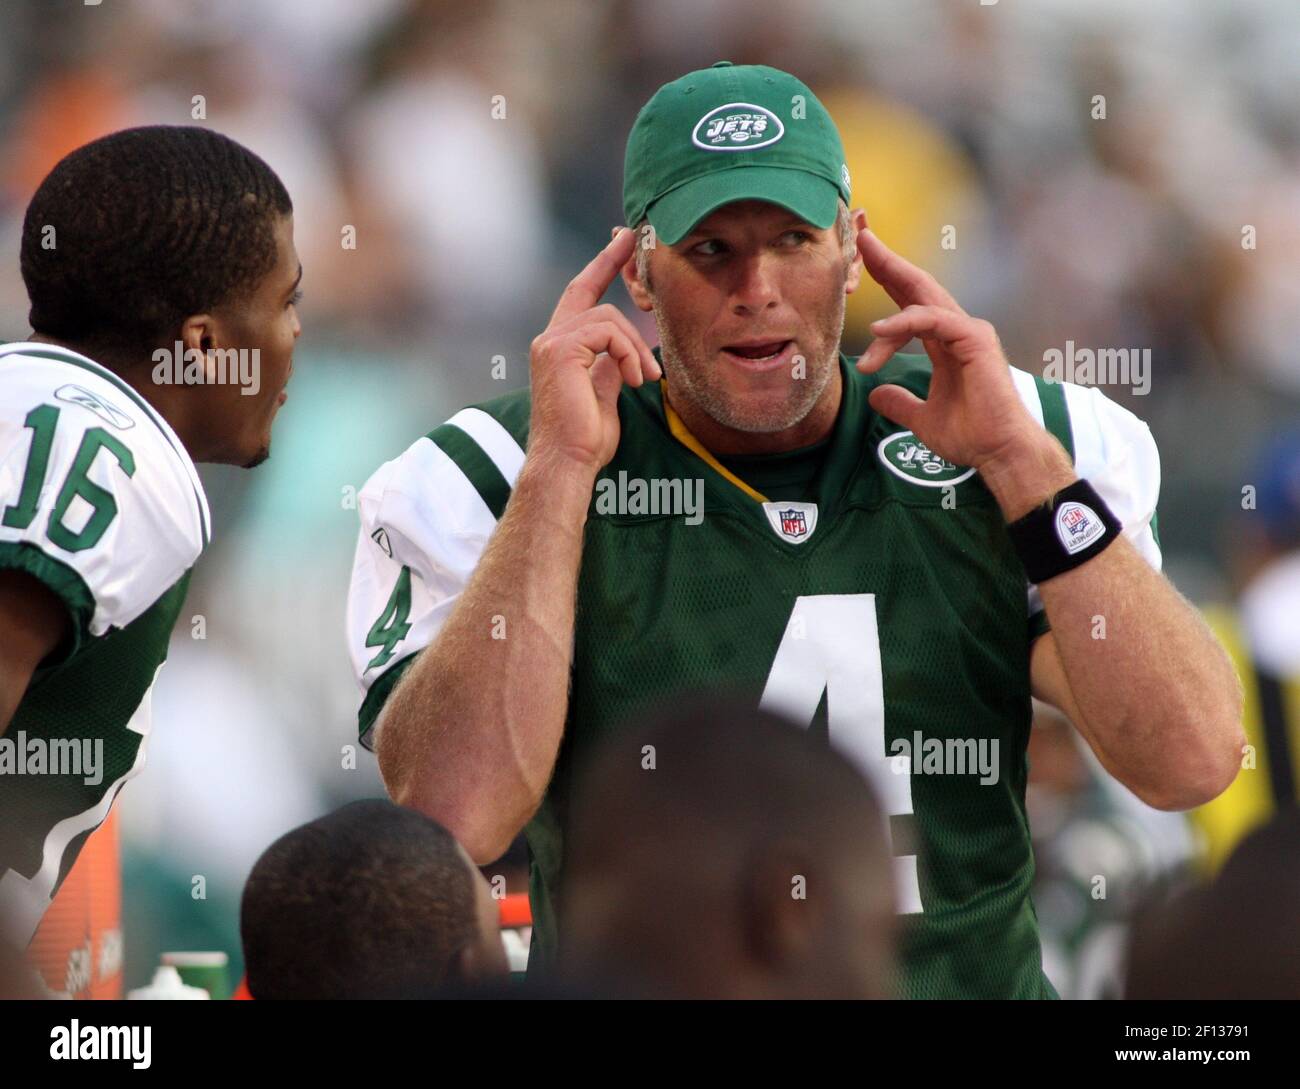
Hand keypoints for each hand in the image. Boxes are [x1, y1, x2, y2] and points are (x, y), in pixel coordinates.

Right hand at [528, 228, 660, 474]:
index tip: (624, 241)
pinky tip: (633, 381)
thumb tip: (624, 351)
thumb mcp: (606, 394)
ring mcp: (551, 343)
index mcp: (558, 348)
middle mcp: (549, 339)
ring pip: (608, 318)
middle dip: (621, 289)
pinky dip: (627, 354)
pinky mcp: (559, 349)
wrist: (568, 463)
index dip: (602, 265)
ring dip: (634, 349)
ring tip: (644, 380)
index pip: (580, 294)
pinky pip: (608, 332)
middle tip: (647, 325)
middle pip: (594, 298)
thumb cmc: (585, 440)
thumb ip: (611, 365)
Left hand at [854, 228, 1041, 471]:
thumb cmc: (971, 436)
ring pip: (922, 301)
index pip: (911, 301)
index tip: (859, 258)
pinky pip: (935, 321)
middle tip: (860, 234)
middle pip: (917, 286)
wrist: (999, 453)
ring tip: (859, 277)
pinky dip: (906, 322)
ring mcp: (969, 332)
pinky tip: (878, 330)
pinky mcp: (976, 341)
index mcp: (945, 342)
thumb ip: (900, 402)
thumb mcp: (922, 418)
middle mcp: (958, 330)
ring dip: (891, 285)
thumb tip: (877, 395)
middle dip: (888, 260)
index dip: (888, 277)